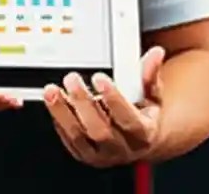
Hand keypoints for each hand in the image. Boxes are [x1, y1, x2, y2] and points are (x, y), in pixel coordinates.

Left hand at [44, 46, 165, 167]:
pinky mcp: (84, 154)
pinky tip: (55, 102)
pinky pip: (68, 140)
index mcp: (144, 134)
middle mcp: (122, 149)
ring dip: (62, 111)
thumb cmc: (144, 115)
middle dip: (83, 102)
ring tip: (53, 90)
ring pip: (79, 136)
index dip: (113, 98)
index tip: (99, 78)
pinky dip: (58, 120)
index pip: (129, 120)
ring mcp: (102, 155)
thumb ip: (149, 75)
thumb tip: (155, 54)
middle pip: (100, 130)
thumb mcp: (152, 96)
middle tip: (72, 79)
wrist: (138, 141)